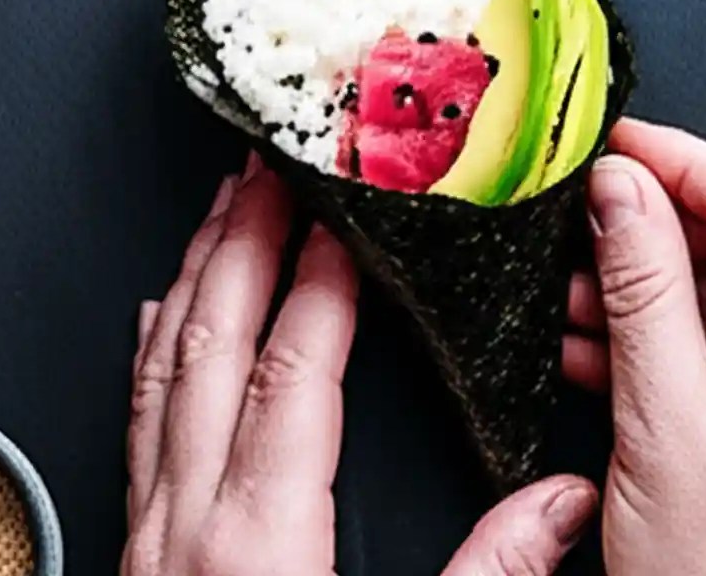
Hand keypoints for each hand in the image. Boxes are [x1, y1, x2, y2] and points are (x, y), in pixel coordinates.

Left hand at [123, 154, 599, 575]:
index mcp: (260, 543)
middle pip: (210, 346)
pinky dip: (152, 352)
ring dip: (195, 278)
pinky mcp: (138, 548)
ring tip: (221, 210)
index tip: (344, 221)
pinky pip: (137, 420)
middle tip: (265, 167)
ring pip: (163, 371)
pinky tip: (160, 316)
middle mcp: (188, 522)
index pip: (290, 376)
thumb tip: (567, 507)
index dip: (319, 288)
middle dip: (241, 244)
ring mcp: (150, 531)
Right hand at [560, 119, 705, 575]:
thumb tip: (619, 189)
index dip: (686, 161)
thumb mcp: (660, 423)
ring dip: (651, 290)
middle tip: (580, 218)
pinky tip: (600, 343)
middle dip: (658, 233)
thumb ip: (639, 288)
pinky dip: (669, 340)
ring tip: (573, 292)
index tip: (618, 141)